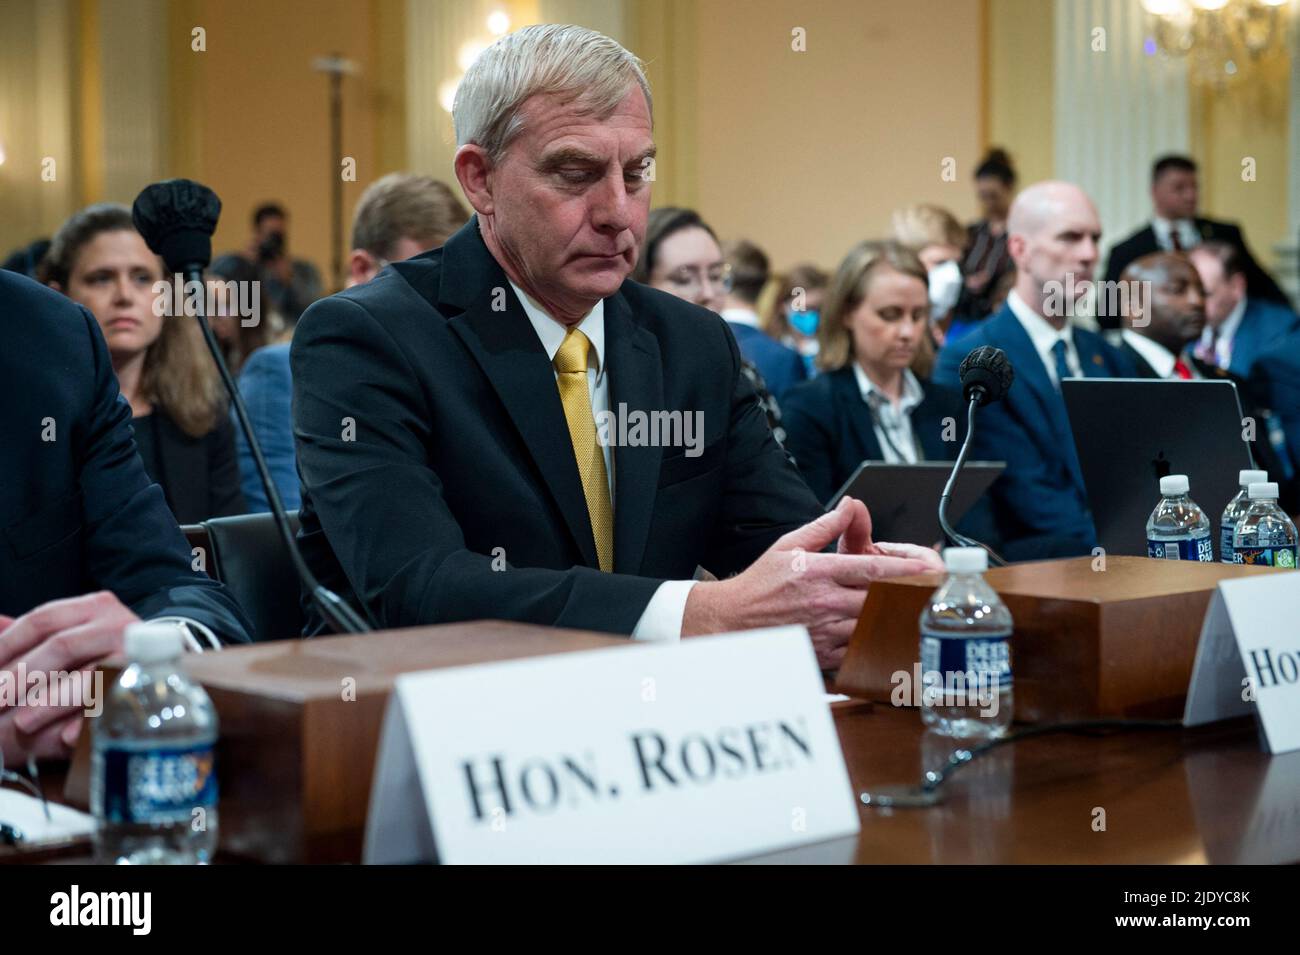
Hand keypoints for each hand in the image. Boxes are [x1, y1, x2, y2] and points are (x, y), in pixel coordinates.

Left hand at [0, 592, 137, 760]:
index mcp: (94, 607)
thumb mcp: (75, 631)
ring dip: (50, 701)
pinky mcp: (144, 684)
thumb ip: (34, 632)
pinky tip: (64, 737)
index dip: (8, 645)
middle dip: (22, 677)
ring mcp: (134, 654)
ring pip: (87, 675)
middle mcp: (116, 624)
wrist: (167, 665)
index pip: (42, 620)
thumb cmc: (110, 651)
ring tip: (22, 722)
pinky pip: (112, 704)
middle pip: (61, 647)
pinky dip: (87, 721)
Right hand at [682, 497, 943, 668]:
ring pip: (873, 625)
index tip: (930, 567)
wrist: (732, 621)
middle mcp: (825, 601)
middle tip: (933, 590)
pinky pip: (859, 649)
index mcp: (819, 571)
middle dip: (908, 594)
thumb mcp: (789, 545)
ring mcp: (825, 630)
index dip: (905, 568)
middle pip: (880, 599)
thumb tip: (850, 505)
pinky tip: (889, 637)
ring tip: (919, 613)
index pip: (872, 569)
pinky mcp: (823, 653)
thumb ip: (824, 527)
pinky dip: (876, 642)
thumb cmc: (760, 583)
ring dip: (895, 619)